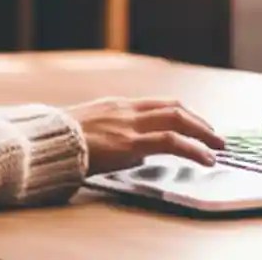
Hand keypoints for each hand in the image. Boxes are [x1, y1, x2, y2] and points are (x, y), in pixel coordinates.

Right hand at [64, 97, 226, 174]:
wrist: (43, 142)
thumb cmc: (60, 142)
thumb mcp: (92, 130)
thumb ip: (117, 135)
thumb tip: (139, 152)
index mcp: (117, 105)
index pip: (159, 104)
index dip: (183, 113)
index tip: (196, 124)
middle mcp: (127, 109)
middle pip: (174, 107)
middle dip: (198, 121)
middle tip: (215, 135)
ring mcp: (129, 124)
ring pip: (178, 120)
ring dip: (202, 133)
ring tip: (217, 147)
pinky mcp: (130, 143)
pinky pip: (171, 142)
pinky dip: (193, 148)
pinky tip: (205, 158)